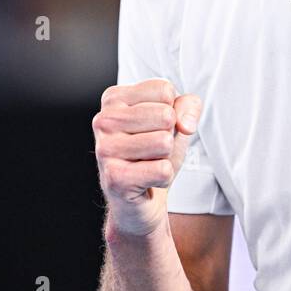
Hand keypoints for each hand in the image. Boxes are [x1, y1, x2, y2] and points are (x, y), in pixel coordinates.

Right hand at [93, 78, 203, 238]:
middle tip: (152, 150)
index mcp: (114, 99)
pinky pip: (163, 170)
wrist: (142, 200)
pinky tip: (147, 181)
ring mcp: (105, 149)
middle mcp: (103, 120)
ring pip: (164, 142)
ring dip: (166, 158)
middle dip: (169, 136)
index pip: (164, 90)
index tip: (154, 127)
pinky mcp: (114, 178)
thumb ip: (188, 105)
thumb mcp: (176, 121)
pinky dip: (164, 178)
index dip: (172, 111)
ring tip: (148, 164)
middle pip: (166, 115)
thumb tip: (185, 124)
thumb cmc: (155, 153)